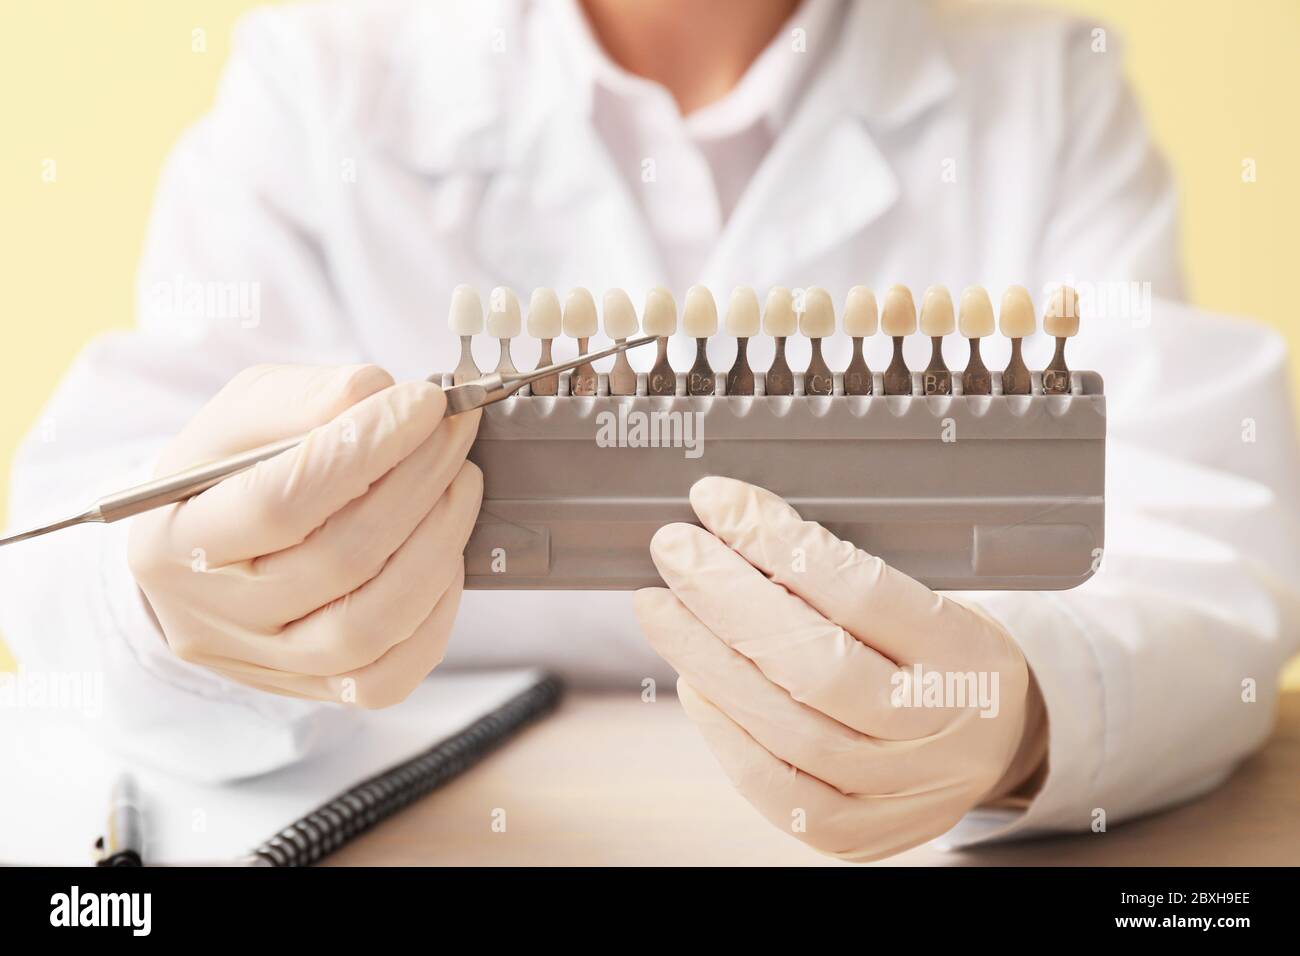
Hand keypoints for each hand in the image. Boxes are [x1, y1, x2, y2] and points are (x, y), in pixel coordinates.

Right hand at [128, 364, 481, 705]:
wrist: (210, 550)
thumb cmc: (229, 472)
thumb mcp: (245, 415)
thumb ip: (306, 398)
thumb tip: (381, 396)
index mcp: (169, 541)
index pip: (280, 502)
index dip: (365, 449)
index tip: (422, 403)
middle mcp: (211, 618)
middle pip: (337, 562)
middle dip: (416, 484)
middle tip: (455, 430)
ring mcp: (266, 665)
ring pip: (368, 626)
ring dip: (437, 544)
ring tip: (461, 481)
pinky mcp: (316, 690)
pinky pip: (390, 675)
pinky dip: (436, 612)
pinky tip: (448, 553)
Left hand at [634, 477, 1046, 860]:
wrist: (991, 739)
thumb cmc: (936, 649)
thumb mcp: (925, 594)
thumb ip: (840, 572)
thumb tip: (733, 526)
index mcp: (967, 652)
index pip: (863, 592)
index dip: (778, 543)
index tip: (718, 503)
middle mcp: (944, 729)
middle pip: (818, 667)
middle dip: (727, 600)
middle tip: (673, 550)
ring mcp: (905, 792)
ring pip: (791, 733)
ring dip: (709, 661)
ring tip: (664, 610)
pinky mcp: (863, 835)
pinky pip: (780, 793)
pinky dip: (726, 735)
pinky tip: (695, 682)